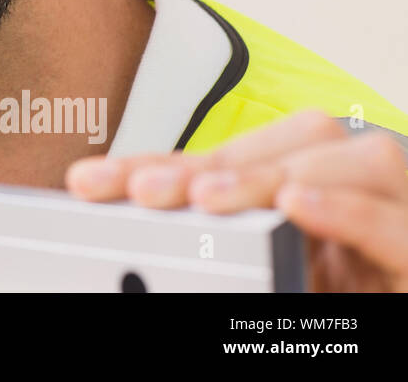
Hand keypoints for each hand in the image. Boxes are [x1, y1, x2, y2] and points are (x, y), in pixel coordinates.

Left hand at [64, 109, 407, 290]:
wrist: (390, 324)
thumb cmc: (332, 309)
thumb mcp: (256, 283)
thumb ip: (213, 261)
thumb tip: (130, 261)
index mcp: (311, 199)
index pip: (233, 163)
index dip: (162, 165)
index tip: (89, 182)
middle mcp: (358, 197)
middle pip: (295, 142)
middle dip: (212, 161)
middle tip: (141, 190)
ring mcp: (401, 220)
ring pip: (357, 161)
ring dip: (272, 173)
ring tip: (207, 198)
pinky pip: (400, 225)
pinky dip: (350, 211)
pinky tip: (298, 206)